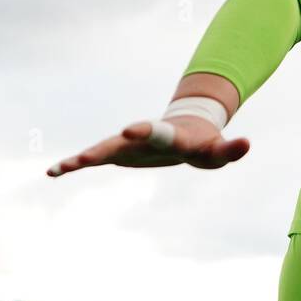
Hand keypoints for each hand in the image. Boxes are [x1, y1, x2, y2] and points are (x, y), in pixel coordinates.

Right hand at [46, 116, 249, 176]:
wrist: (187, 129)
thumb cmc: (204, 144)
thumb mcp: (219, 151)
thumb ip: (231, 149)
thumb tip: (247, 144)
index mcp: (167, 136)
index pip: (156, 133)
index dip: (144, 131)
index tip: (128, 129)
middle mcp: (142, 137)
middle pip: (121, 141)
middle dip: (105, 147)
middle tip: (84, 156)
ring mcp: (127, 144)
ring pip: (101, 149)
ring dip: (83, 158)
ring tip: (61, 167)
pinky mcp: (117, 153)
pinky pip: (93, 158)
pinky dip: (75, 164)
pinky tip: (53, 172)